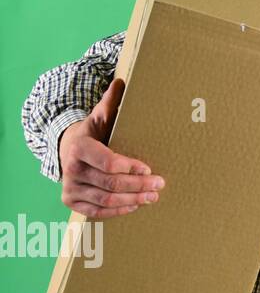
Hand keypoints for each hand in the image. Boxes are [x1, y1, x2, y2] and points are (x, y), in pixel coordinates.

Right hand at [58, 77, 164, 218]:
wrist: (66, 149)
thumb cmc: (92, 133)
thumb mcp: (100, 116)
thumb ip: (111, 102)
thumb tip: (122, 81)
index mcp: (80, 147)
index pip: (108, 162)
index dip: (130, 167)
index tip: (149, 169)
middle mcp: (71, 169)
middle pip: (109, 183)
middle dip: (137, 185)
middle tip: (159, 185)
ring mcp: (70, 187)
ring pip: (105, 200)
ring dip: (132, 200)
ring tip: (153, 196)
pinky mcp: (70, 201)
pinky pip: (95, 212)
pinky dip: (116, 211)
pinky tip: (134, 206)